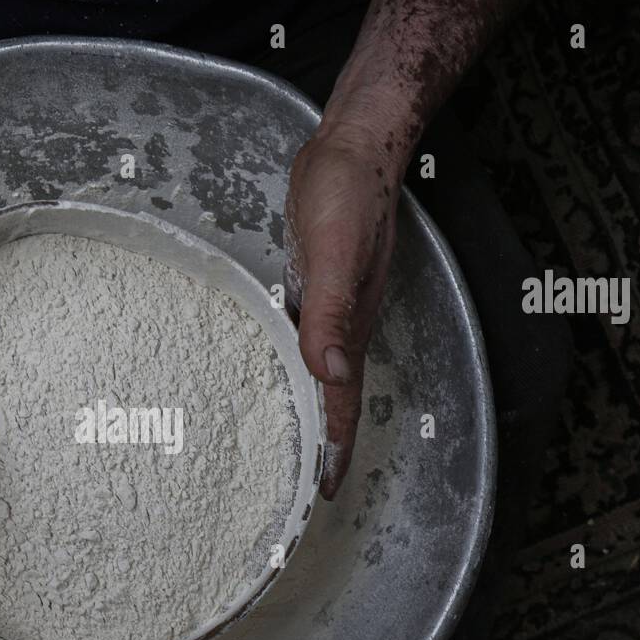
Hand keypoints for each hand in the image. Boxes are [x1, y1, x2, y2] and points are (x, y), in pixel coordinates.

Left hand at [285, 128, 401, 499]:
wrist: (354, 147)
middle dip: (328, 444)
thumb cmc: (345, 193)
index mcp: (350, 328)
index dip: (336, 450)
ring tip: (300, 442)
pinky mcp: (320, 285)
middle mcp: (344, 325)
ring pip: (324, 371)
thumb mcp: (333, 254)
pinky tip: (285, 367)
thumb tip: (330, 372)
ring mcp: (334, 305)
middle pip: (337, 398)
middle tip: (312, 482)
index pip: (343, 404)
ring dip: (315, 409)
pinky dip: (301, 366)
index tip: (327, 492)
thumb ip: (332, 313)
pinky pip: (312, 339)